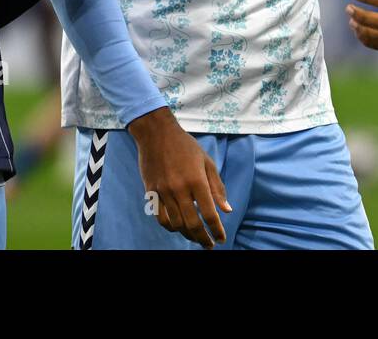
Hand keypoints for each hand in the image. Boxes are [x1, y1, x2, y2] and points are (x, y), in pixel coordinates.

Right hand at [128, 107, 231, 248]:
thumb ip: (217, 187)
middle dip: (203, 239)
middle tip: (209, 245)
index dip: (216, 230)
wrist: (156, 133)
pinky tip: (178, 228)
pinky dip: (171, 227)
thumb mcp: (207, 162)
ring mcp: (163, 192)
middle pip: (192, 224)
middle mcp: (180, 189)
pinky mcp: (151, 192)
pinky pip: (160, 218)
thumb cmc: (186, 146)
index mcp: (197, 180)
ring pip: (176, 224)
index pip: (208, 213)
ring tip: (196, 238)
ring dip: (188, 235)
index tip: (221, 239)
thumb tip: (226, 210)